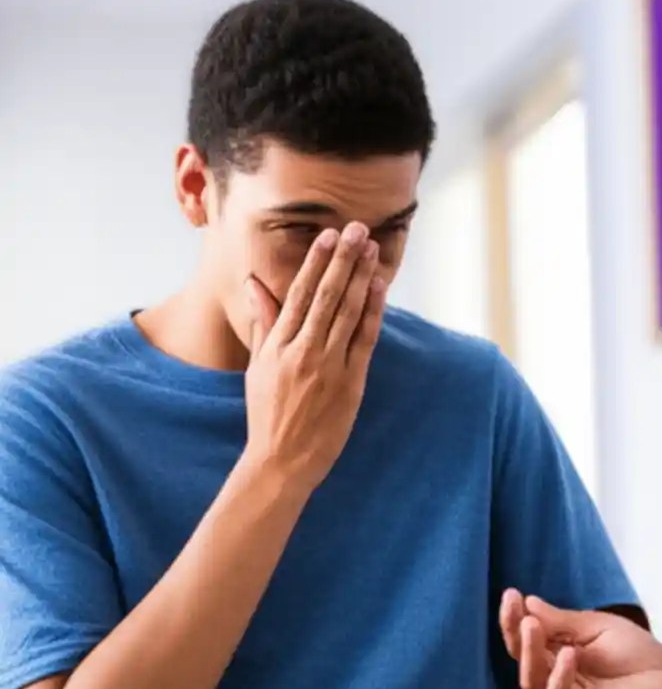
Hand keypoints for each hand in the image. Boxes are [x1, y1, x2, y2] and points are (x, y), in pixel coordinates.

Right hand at [241, 221, 386, 491]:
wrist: (281, 460)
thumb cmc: (268, 413)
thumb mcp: (258, 365)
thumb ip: (263, 323)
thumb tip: (254, 285)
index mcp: (278, 345)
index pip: (300, 293)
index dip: (315, 261)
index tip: (327, 235)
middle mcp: (302, 351)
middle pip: (327, 295)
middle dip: (342, 258)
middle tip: (356, 228)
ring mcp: (328, 366)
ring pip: (348, 311)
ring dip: (361, 276)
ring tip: (371, 248)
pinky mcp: (350, 382)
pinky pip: (364, 339)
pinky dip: (372, 311)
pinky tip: (379, 287)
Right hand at [500, 589, 661, 688]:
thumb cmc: (638, 654)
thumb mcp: (598, 628)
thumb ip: (563, 621)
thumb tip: (528, 603)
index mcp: (558, 652)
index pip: (527, 638)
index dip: (514, 619)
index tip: (510, 595)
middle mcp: (556, 675)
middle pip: (524, 659)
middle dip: (516, 635)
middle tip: (521, 614)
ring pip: (533, 680)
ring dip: (530, 653)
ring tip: (532, 626)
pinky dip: (560, 677)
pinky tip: (568, 654)